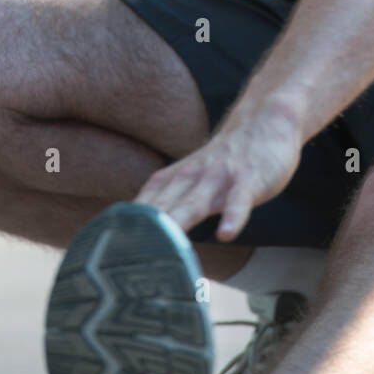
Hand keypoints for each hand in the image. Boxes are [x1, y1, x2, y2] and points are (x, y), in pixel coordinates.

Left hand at [133, 99, 304, 241]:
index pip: (145, 205)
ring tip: (166, 243)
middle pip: (165, 205)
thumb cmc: (225, 161)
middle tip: (127, 254)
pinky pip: (240, 200)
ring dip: (181, 220)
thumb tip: (148, 236)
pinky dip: (234, 216)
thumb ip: (172, 203)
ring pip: (197, 201)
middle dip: (146, 229)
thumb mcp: (193, 178)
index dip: (127, 228)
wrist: (264, 119)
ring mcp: (221, 177)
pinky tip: (227, 234)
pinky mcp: (249, 180)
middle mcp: (193, 177)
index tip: (109, 252)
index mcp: (176, 179)